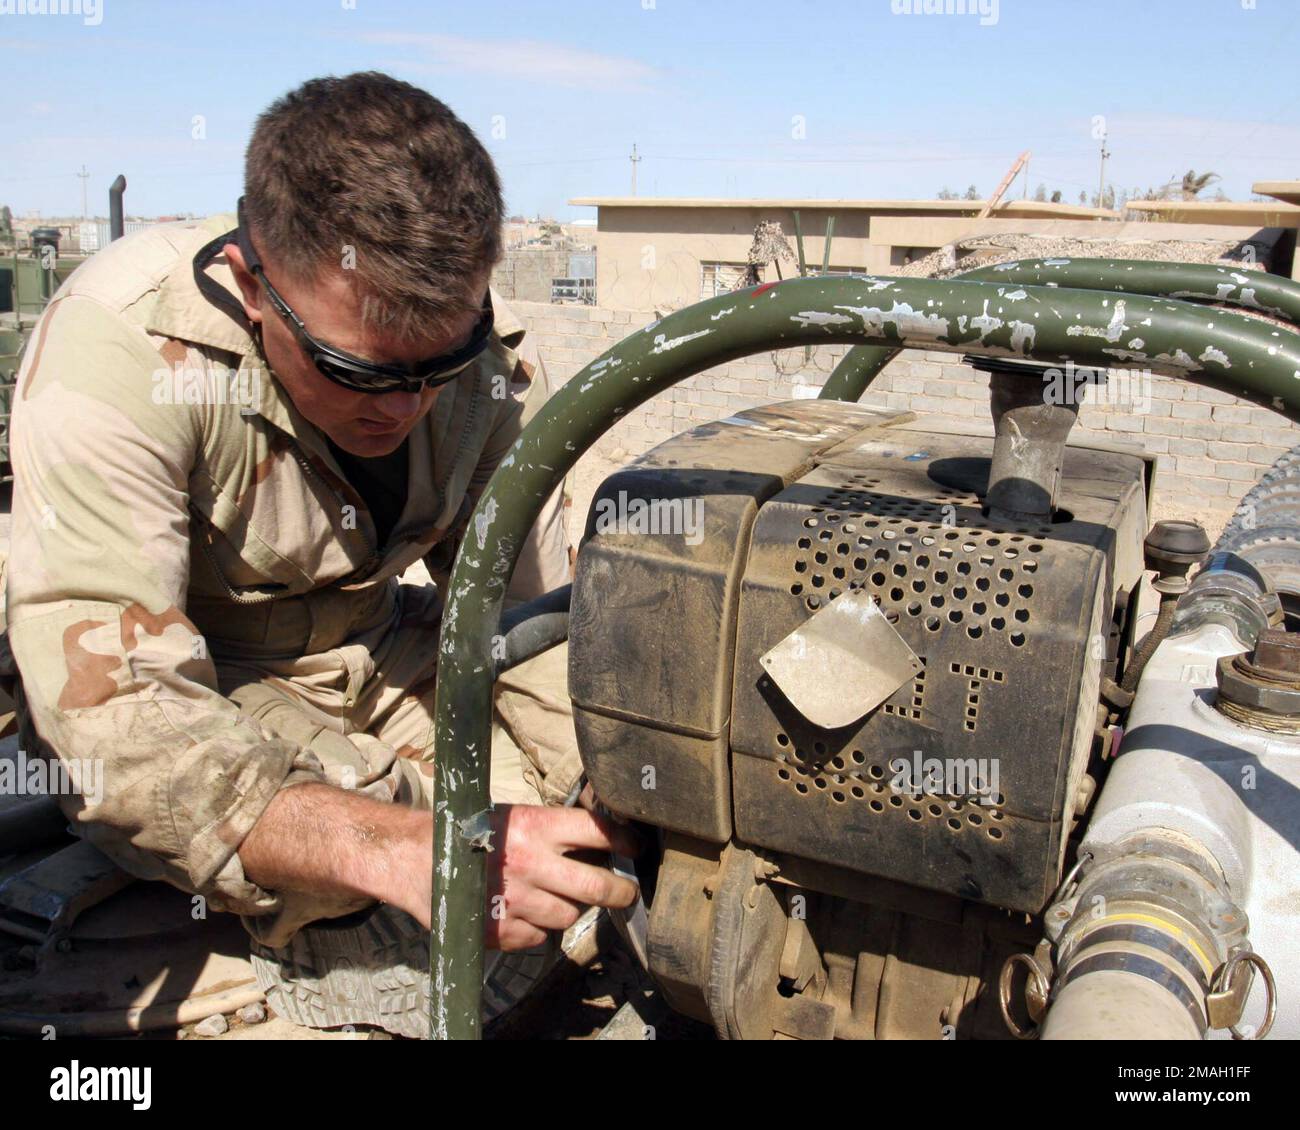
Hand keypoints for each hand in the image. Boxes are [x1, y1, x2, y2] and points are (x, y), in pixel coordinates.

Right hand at [485, 804, 639, 949]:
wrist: (415, 858)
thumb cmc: (470, 830)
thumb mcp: (515, 815)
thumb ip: (554, 828)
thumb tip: (604, 838)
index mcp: (534, 826)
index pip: (599, 832)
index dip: (626, 841)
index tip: (636, 847)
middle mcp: (530, 864)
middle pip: (598, 887)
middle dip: (621, 893)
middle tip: (627, 893)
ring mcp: (516, 901)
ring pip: (570, 915)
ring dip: (567, 907)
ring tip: (549, 894)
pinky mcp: (501, 931)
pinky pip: (540, 936)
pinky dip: (537, 927)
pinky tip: (521, 910)